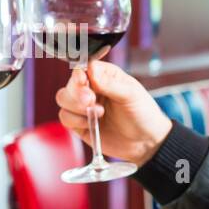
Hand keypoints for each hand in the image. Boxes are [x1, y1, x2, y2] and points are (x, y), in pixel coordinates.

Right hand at [55, 61, 171, 164]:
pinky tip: (90, 123)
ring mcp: (83, 106)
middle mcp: (91, 88)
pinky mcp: (79, 124)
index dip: (79, 73)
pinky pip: (65, 117)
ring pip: (63, 99)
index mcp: (104, 75)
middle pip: (70, 83)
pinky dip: (75, 120)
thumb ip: (110, 83)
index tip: (83, 80)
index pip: (83, 67)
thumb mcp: (131, 95)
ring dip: (76, 106)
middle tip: (91, 100)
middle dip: (77, 92)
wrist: (145, 142)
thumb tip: (90, 69)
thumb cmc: (143, 114)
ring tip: (98, 113)